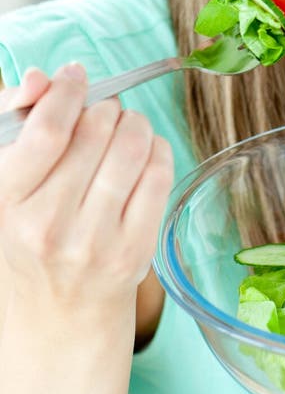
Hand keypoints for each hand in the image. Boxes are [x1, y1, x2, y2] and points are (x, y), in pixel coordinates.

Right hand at [0, 65, 173, 312]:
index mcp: (7, 203)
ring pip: (134, 146)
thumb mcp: (7, 181)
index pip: (48, 131)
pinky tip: (145, 153)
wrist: (56, 317)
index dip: (68, 91)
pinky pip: (160, 174)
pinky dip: (157, 149)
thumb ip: (17, 119)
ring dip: (134, 123)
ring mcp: (96, 242)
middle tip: (103, 111)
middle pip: (97, 130)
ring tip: (124, 128)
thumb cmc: (30, 233)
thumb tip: (42, 76)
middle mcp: (49, 226)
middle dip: (105, 106)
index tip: (76, 76)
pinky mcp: (135, 251)